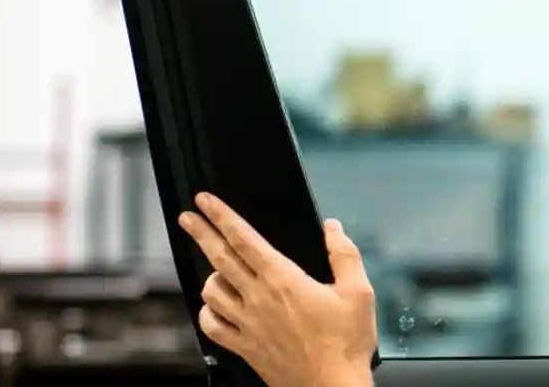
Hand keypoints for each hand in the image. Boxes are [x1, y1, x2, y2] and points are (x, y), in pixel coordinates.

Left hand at [178, 193, 377, 386]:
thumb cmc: (346, 344)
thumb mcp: (359, 292)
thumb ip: (344, 255)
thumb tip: (332, 228)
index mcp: (283, 280)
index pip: (244, 239)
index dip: (222, 216)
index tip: (205, 201)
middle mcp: (258, 300)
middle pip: (220, 258)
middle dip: (201, 232)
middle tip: (188, 216)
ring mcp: (248, 325)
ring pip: (212, 291)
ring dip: (210, 273)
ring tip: (215, 264)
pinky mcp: (245, 348)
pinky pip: (213, 326)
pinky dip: (209, 312)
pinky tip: (214, 306)